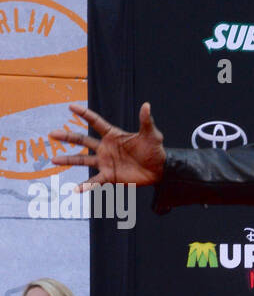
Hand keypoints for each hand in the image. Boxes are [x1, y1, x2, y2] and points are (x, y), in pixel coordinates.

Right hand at [52, 102, 166, 190]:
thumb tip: (146, 105)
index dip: (84, 114)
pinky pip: (95, 181)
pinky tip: (76, 189)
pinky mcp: (110, 176)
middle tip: (52, 134)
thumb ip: (145, 121)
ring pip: (83, 160)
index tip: (71, 107)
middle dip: (67, 137)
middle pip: (82, 141)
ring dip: (68, 160)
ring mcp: (105, 162)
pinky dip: (86, 186)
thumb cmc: (154, 150)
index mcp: (113, 135)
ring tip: (53, 159)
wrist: (159, 170)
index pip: (95, 122)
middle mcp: (105, 148)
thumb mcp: (151, 135)